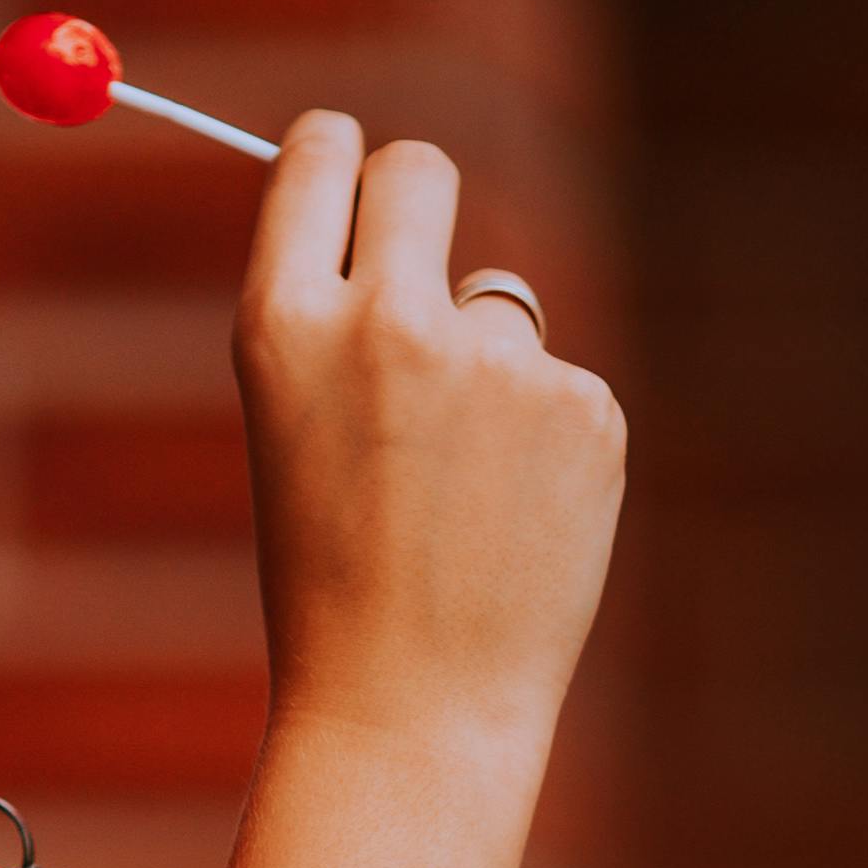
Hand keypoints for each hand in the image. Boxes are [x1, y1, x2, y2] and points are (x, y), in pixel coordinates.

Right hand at [236, 113, 624, 767]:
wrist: (412, 711)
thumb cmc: (330, 582)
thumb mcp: (292, 429)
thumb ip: (336, 318)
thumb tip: (385, 210)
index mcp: (283, 325)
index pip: (321, 157)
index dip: (338, 156)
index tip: (351, 164)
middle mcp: (387, 322)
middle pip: (420, 171)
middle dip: (419, 198)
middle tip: (421, 267)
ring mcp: (496, 362)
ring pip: (497, 306)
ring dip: (484, 369)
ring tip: (456, 490)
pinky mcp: (584, 406)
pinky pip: (558, 385)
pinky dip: (542, 441)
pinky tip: (511, 521)